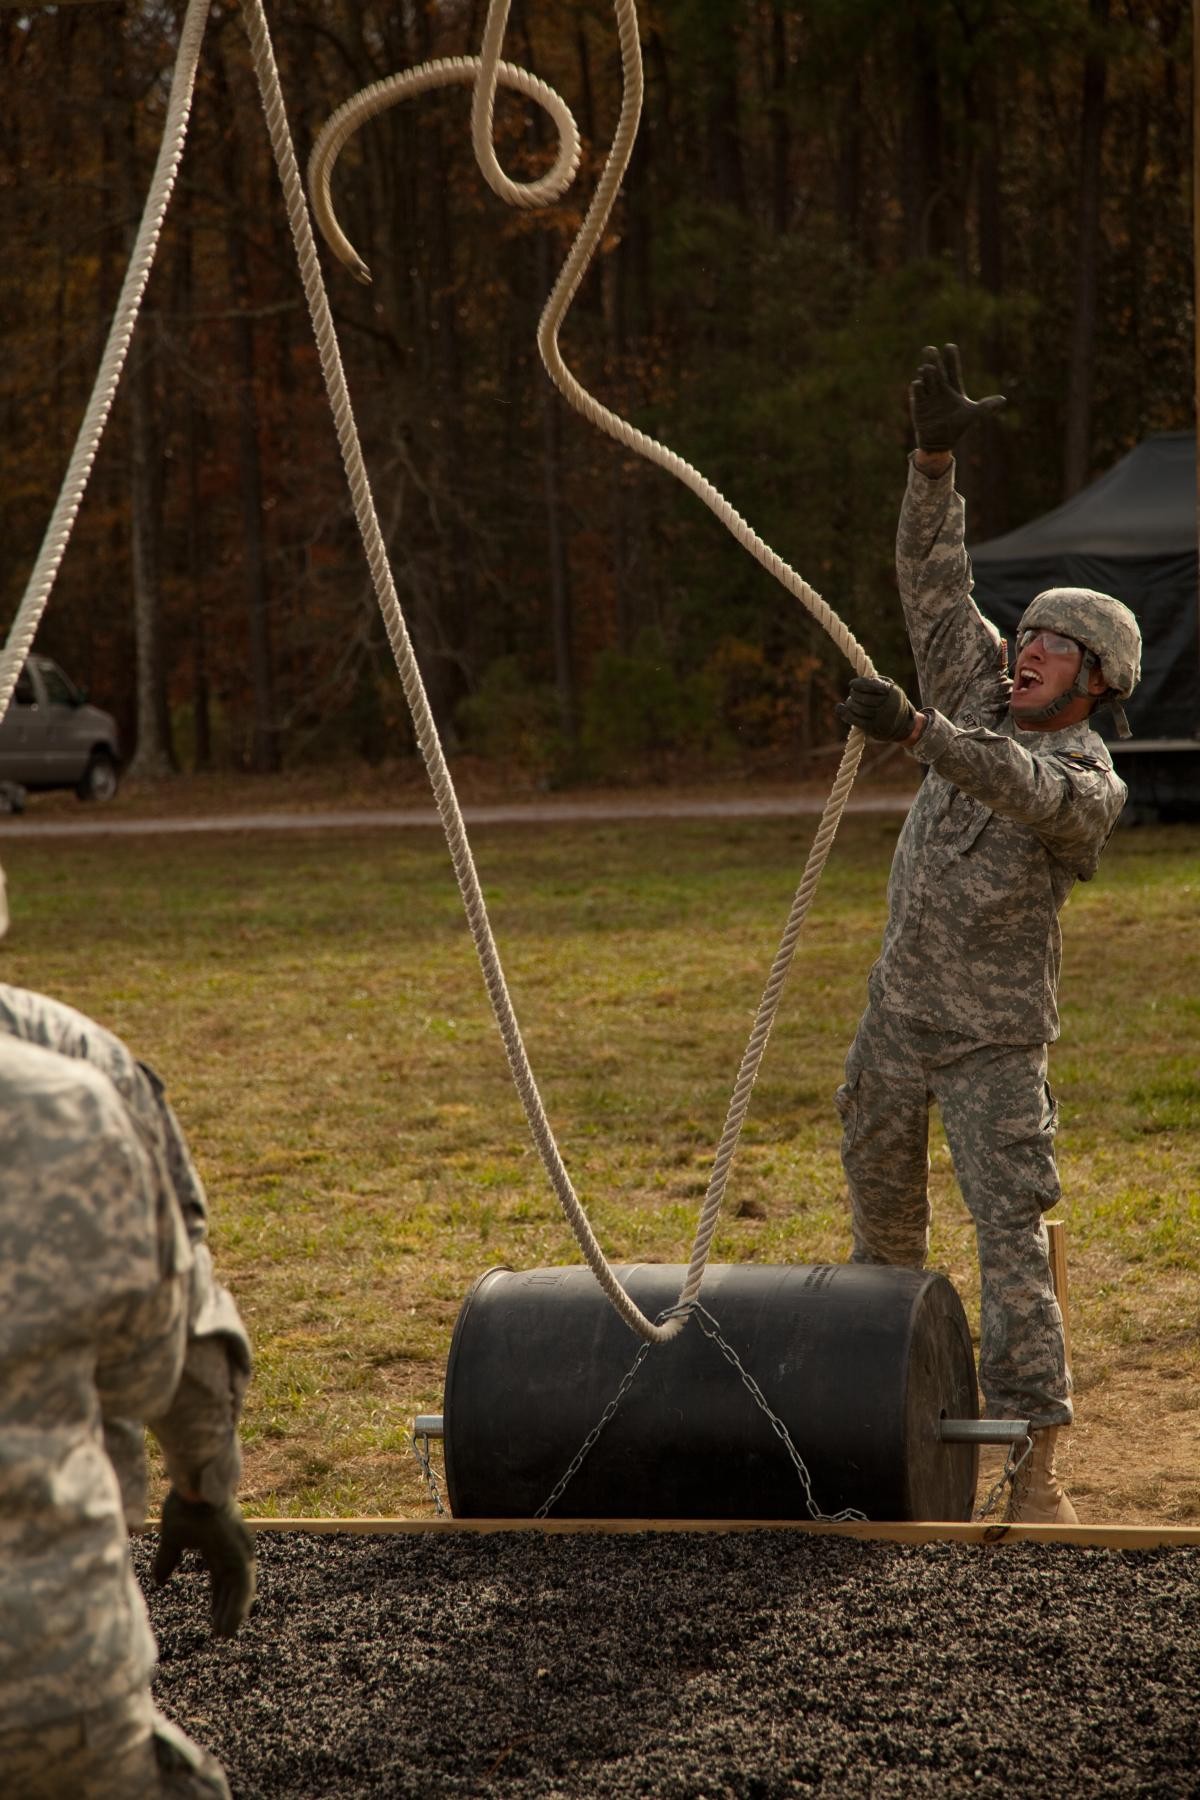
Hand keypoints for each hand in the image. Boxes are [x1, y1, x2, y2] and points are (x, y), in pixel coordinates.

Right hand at [153, 1490, 256, 1637]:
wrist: (195, 1487)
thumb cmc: (185, 1504)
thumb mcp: (174, 1537)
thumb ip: (168, 1559)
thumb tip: (158, 1581)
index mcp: (220, 1545)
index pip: (222, 1578)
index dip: (218, 1599)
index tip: (214, 1618)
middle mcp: (235, 1549)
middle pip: (233, 1586)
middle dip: (227, 1608)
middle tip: (221, 1631)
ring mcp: (240, 1551)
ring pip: (242, 1590)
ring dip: (234, 1613)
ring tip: (226, 1634)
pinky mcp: (240, 1555)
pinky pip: (243, 1588)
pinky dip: (238, 1607)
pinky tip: (230, 1625)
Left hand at [836, 676, 920, 742]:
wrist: (904, 725)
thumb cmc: (892, 702)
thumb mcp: (890, 688)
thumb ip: (876, 682)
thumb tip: (854, 683)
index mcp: (892, 692)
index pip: (871, 685)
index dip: (858, 684)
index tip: (851, 684)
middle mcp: (888, 705)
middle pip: (863, 698)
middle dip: (854, 694)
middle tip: (852, 694)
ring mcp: (881, 718)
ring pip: (859, 709)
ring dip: (850, 704)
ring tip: (850, 702)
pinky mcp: (874, 729)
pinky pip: (856, 720)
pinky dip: (846, 714)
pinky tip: (841, 709)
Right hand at [910, 344, 1004, 451]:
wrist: (940, 442)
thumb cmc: (957, 427)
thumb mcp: (972, 415)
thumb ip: (986, 406)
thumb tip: (1002, 400)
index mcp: (953, 387)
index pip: (952, 369)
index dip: (951, 358)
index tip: (949, 346)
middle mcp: (940, 388)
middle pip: (937, 370)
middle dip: (933, 358)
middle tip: (930, 349)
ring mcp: (928, 395)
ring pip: (926, 378)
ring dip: (926, 372)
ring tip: (927, 369)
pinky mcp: (918, 404)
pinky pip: (917, 391)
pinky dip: (918, 386)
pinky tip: (919, 384)